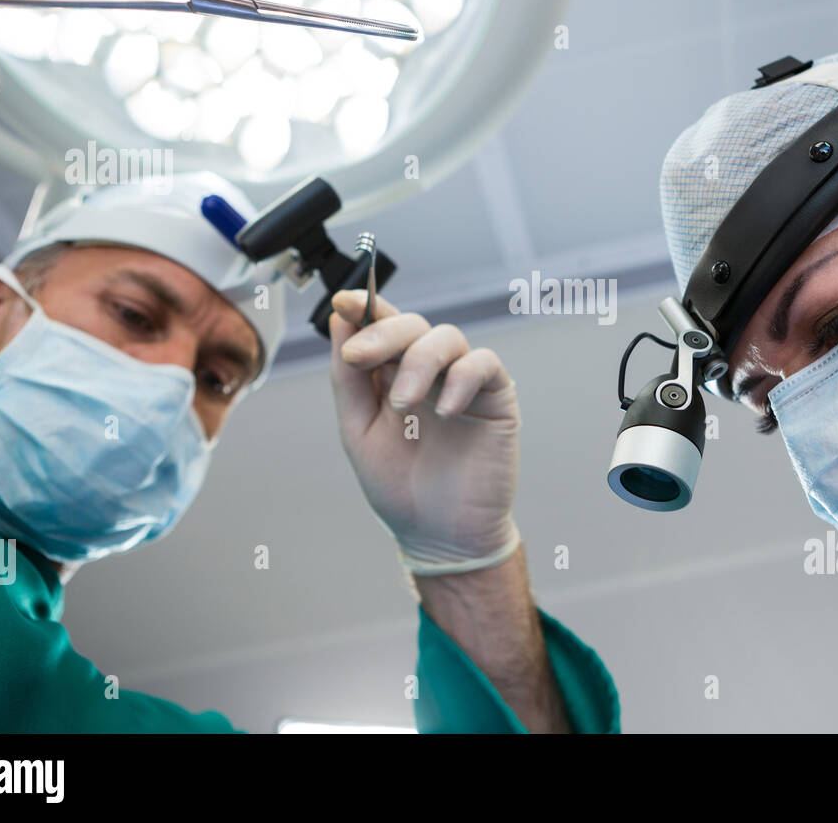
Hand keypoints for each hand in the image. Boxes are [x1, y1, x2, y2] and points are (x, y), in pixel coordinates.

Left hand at [329, 288, 520, 572]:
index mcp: (392, 374)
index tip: (343, 302)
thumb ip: (348, 379)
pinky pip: (483, 365)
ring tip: (402, 406)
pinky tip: (444, 411)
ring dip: (418, 362)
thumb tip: (341, 322)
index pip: (381, 327)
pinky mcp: (496, 398)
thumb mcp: (358, 431)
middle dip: (383, 334)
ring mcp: (463, 381)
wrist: (441, 535)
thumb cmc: (399, 487)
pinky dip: (462, 379)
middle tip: (359, 359)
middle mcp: (428, 371)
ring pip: (446, 338)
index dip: (365, 307)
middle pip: (411, 325)